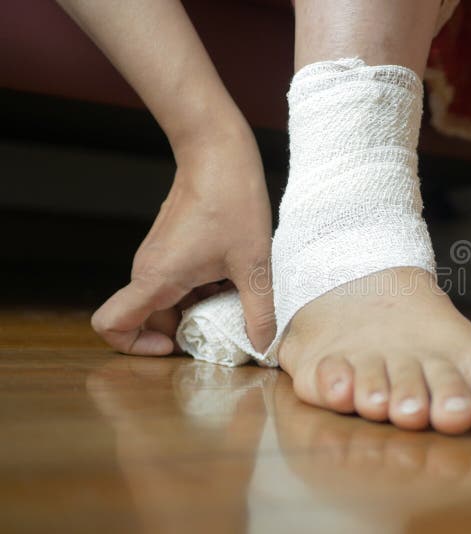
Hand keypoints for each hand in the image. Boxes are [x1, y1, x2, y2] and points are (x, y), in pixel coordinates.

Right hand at [92, 124, 274, 354]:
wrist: (217, 152)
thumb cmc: (232, 201)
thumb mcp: (254, 264)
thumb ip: (258, 310)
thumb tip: (262, 345)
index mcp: (157, 278)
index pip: (111, 325)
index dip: (134, 346)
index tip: (174, 345)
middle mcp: (148, 270)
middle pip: (147, 320)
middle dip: (182, 333)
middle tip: (222, 331)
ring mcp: (156, 258)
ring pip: (166, 302)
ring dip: (196, 311)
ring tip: (235, 301)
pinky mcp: (169, 248)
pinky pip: (176, 284)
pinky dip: (200, 292)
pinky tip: (233, 280)